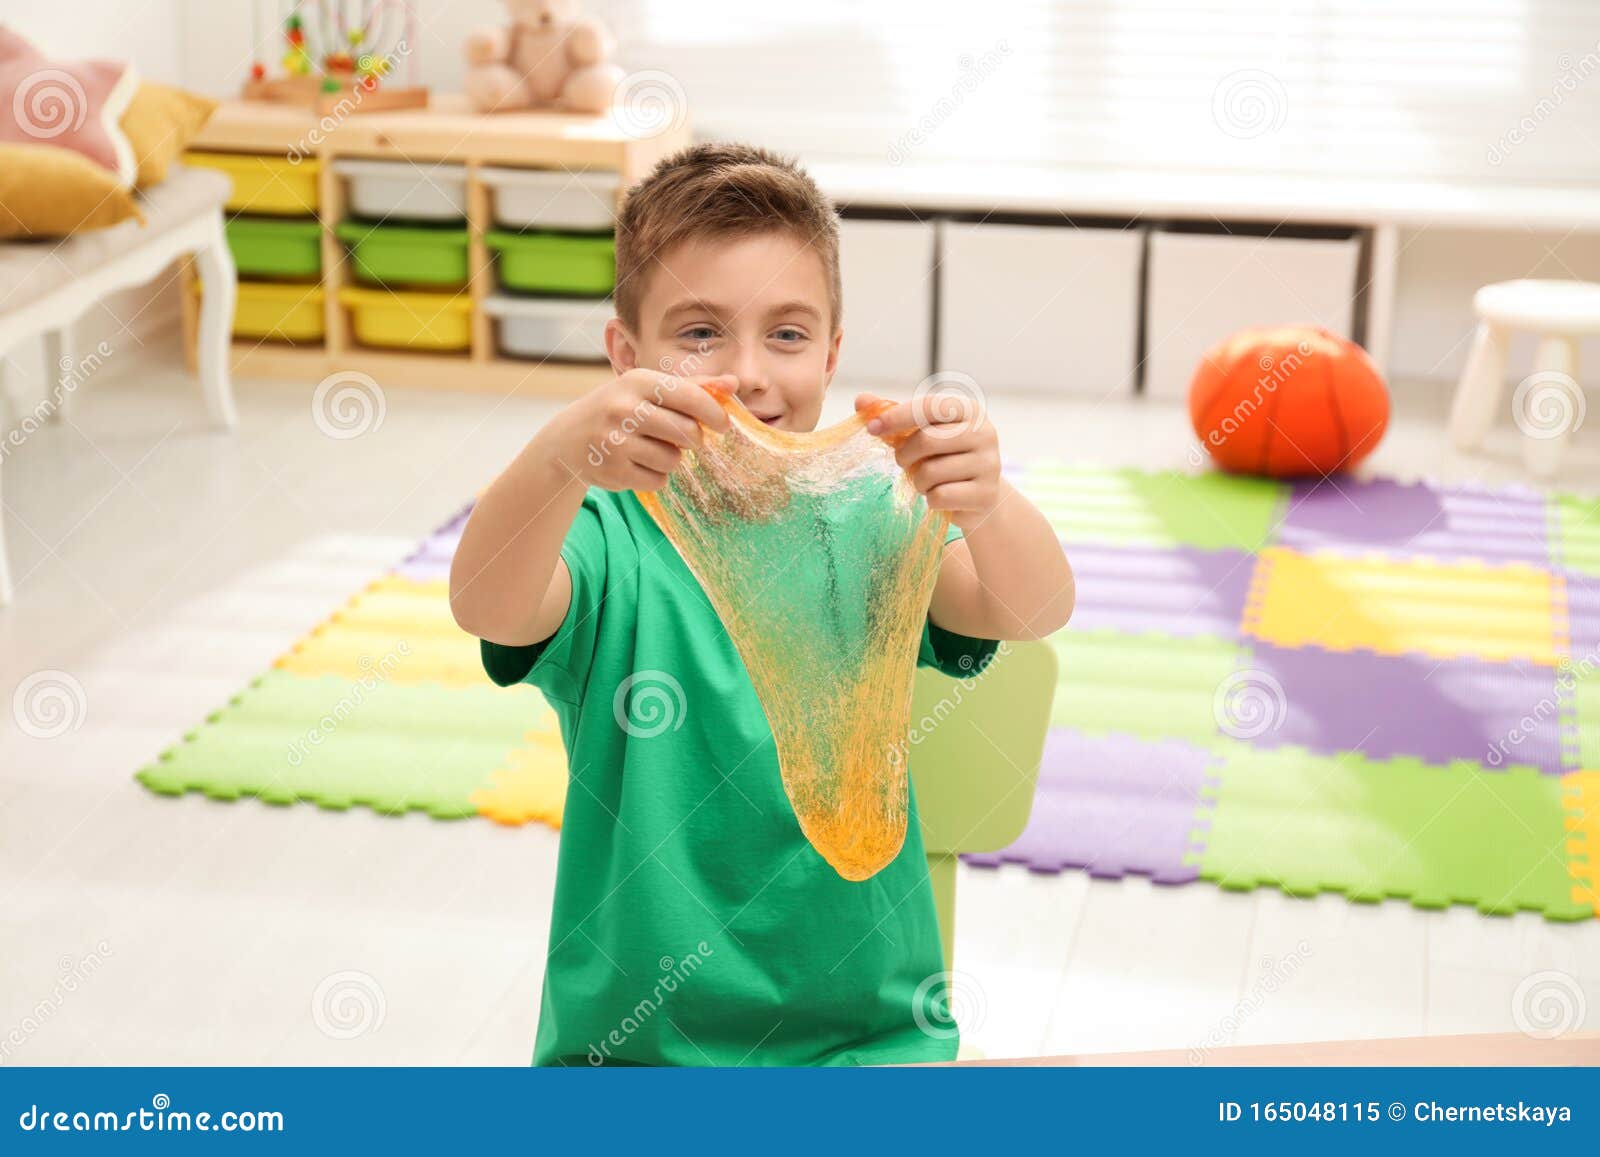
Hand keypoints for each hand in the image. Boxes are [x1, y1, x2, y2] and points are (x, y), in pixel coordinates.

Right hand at [546, 370, 734, 491]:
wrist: (569, 439)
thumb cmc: (620, 409)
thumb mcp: (649, 390)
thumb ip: (691, 387)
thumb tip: (732, 383)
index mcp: (638, 382)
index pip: (690, 397)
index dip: (714, 413)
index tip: (723, 424)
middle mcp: (624, 409)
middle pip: (687, 433)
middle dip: (693, 439)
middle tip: (686, 438)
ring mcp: (616, 442)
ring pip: (673, 460)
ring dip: (671, 459)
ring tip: (650, 449)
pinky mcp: (613, 470)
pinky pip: (658, 481)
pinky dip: (655, 476)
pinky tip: (637, 463)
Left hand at [856, 392, 1000, 529]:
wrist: (978, 496)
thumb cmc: (944, 458)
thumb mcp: (920, 434)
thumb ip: (893, 416)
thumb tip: (861, 400)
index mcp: (969, 410)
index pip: (929, 406)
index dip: (896, 416)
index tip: (871, 428)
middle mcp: (985, 433)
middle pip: (927, 440)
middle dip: (905, 455)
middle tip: (904, 462)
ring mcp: (989, 464)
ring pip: (931, 472)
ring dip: (918, 481)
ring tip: (927, 481)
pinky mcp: (986, 494)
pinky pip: (940, 496)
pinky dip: (931, 500)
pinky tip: (940, 497)